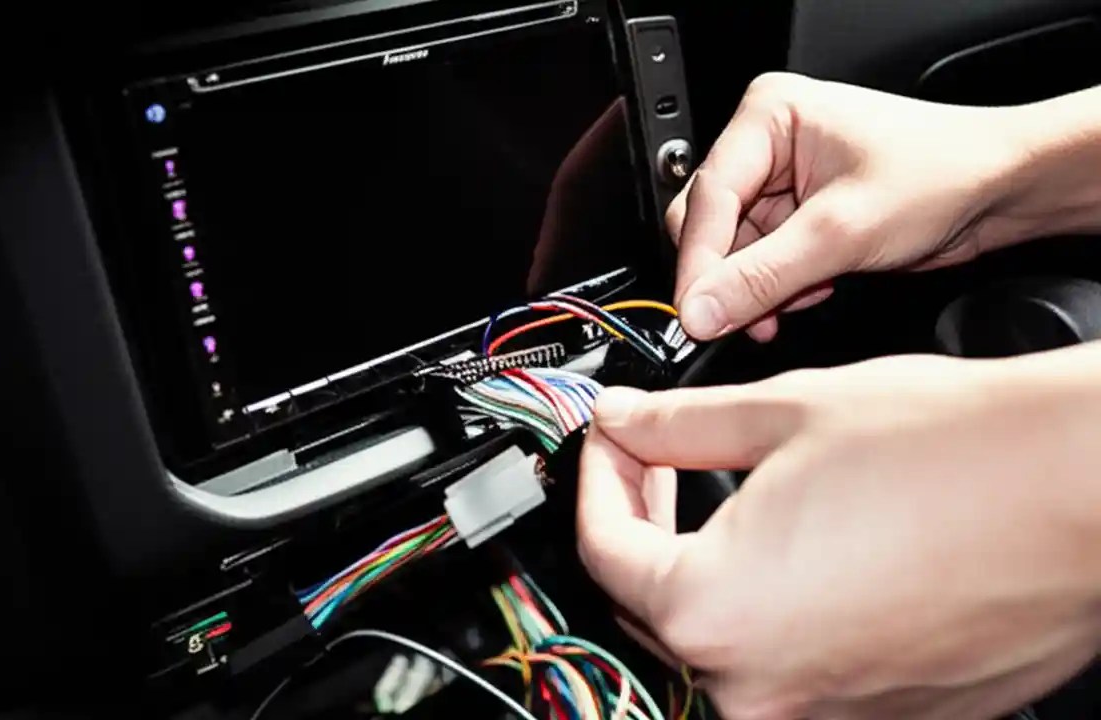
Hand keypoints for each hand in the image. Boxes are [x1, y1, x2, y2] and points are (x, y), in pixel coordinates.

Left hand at [576, 346, 1100, 719]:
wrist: (1084, 491)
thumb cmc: (957, 454)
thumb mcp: (782, 414)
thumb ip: (675, 428)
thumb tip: (625, 423)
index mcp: (716, 615)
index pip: (605, 552)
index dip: (598, 482)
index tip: (612, 442)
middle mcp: (762, 690)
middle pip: (655, 608)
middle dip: (642, 529)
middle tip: (654, 462)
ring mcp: (828, 715)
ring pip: (723, 644)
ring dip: (707, 573)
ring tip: (726, 501)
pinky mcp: (888, 718)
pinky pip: (796, 669)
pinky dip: (777, 614)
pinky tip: (799, 554)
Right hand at [669, 73, 1037, 341]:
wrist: (1004, 189)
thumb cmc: (945, 173)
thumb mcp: (843, 232)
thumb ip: (763, 277)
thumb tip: (702, 310)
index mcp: (768, 116)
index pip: (707, 198)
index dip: (699, 263)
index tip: (696, 314)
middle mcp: (768, 142)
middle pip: (711, 224)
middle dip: (731, 276)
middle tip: (741, 317)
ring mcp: (782, 179)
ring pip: (735, 250)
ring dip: (761, 286)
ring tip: (802, 296)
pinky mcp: (798, 213)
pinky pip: (762, 260)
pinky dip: (780, 286)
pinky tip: (814, 288)